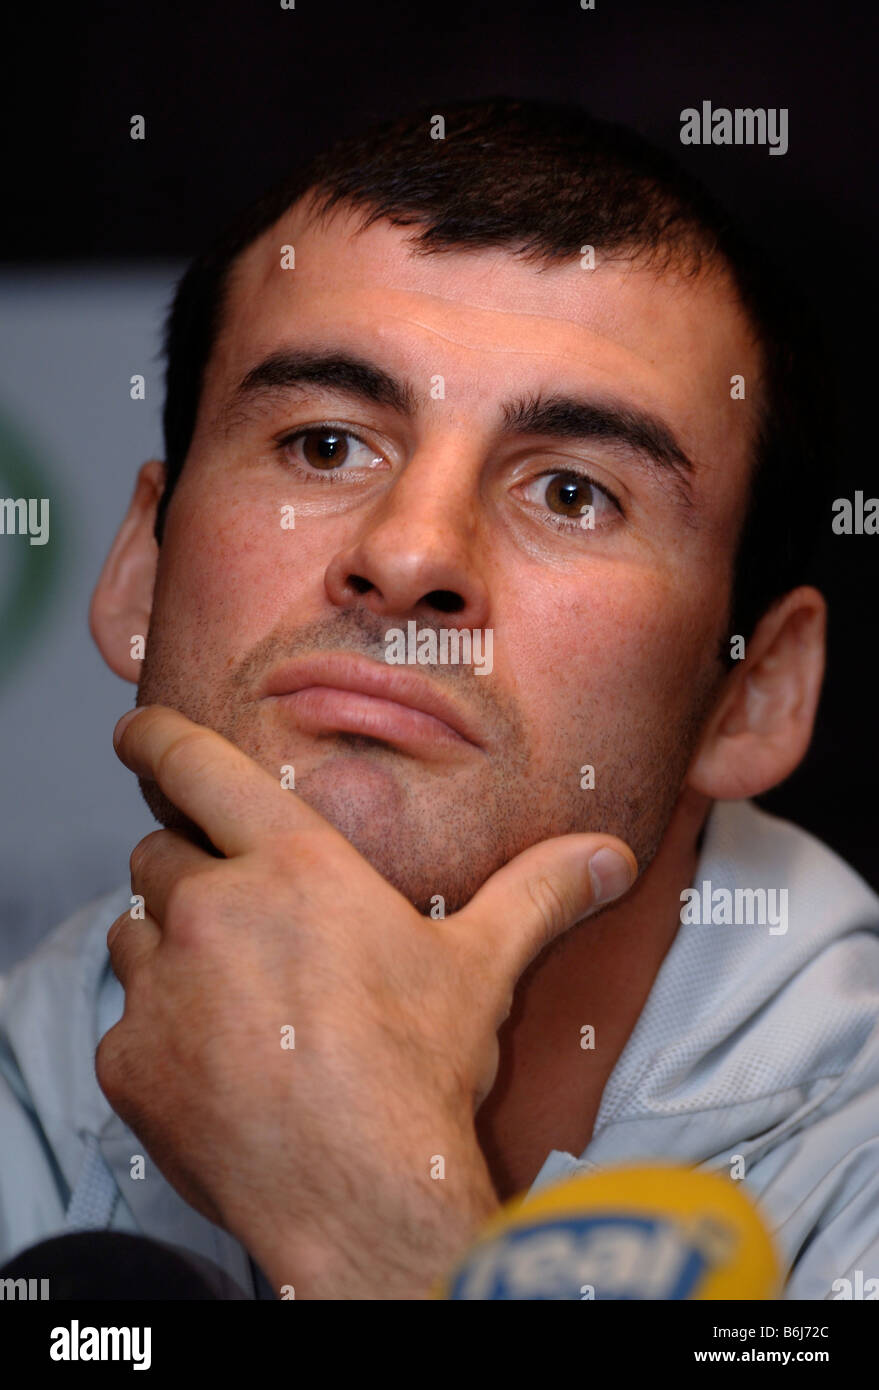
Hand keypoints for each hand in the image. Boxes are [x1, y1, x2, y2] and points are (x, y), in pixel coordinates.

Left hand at [96, 705, 636, 1298]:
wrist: (365, 1199)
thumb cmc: (420, 1070)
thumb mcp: (482, 967)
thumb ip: (538, 893)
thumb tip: (611, 855)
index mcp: (292, 866)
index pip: (196, 768)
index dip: (157, 738)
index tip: (135, 731)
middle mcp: (212, 909)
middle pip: (160, 857)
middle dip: (190, 873)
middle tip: (239, 923)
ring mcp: (161, 986)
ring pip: (134, 933)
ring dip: (167, 949)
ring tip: (229, 996)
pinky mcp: (129, 1061)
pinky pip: (126, 1024)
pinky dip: (159, 1036)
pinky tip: (216, 1070)